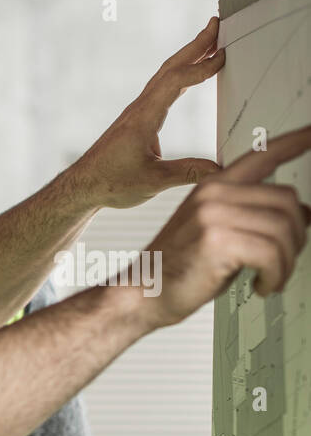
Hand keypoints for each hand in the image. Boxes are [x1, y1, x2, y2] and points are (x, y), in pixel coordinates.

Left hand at [68, 18, 226, 209]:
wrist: (82, 186)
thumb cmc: (111, 182)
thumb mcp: (153, 181)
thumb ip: (187, 172)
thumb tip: (220, 170)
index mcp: (144, 118)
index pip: (175, 82)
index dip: (200, 67)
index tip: (223, 54)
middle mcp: (139, 109)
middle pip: (170, 68)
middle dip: (195, 45)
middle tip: (216, 24)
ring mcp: (137, 113)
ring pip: (164, 76)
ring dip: (187, 57)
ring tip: (208, 43)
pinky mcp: (136, 120)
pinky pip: (160, 89)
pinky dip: (178, 76)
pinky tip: (188, 76)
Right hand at [134, 124, 310, 329]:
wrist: (141, 294)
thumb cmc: (176, 270)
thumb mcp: (216, 235)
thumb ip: (254, 218)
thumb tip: (303, 215)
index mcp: (214, 187)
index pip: (263, 155)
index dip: (295, 141)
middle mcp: (214, 194)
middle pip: (288, 201)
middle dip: (296, 238)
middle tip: (281, 262)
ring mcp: (213, 214)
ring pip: (285, 230)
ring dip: (286, 262)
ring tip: (270, 278)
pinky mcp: (216, 239)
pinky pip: (272, 254)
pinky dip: (276, 275)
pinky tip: (263, 285)